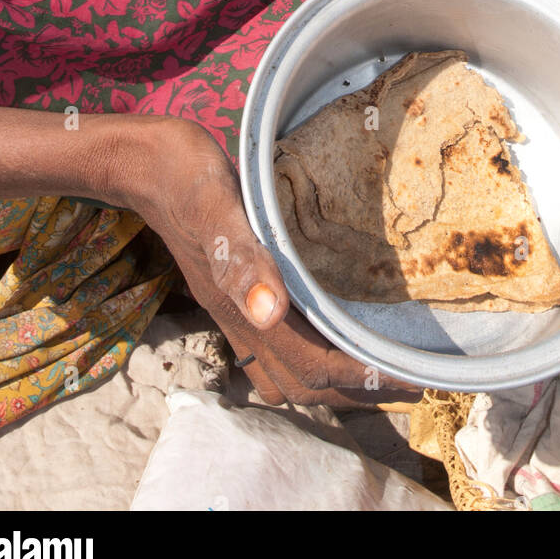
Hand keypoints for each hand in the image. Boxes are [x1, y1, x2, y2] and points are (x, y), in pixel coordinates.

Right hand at [129, 118, 420, 407]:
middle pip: (304, 384)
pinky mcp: (233, 299)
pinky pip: (274, 354)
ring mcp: (234, 314)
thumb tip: (270, 312)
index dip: (362, 378)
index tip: (410, 375)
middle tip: (411, 382)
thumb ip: (241, 259)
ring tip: (380, 371)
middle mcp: (240, 320)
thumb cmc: (188, 177)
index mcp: (242, 305)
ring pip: (287, 377)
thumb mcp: (218, 206)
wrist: (148, 166)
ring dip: (334, 386)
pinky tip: (330, 341)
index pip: (312, 365)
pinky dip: (308, 363)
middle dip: (358, 393)